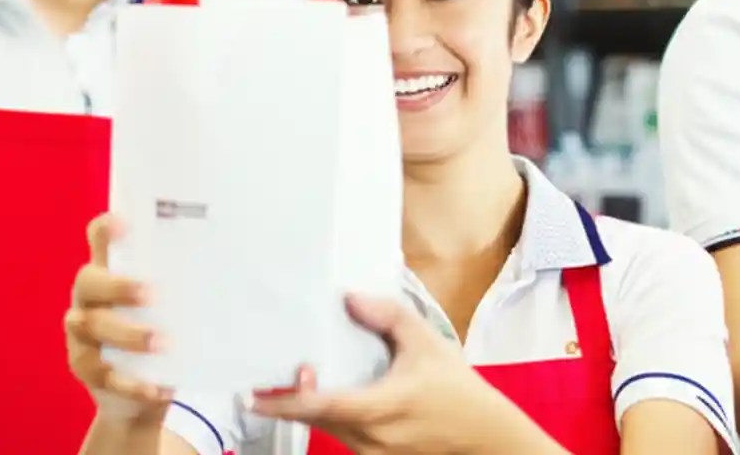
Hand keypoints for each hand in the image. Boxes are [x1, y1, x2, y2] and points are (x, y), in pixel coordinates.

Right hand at [65, 214, 171, 425]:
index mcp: (109, 272)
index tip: (125, 223)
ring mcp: (80, 332)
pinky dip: (130, 382)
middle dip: (119, 286)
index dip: (106, 229)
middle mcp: (88, 296)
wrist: (139, 393)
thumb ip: (183, 287)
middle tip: (154, 294)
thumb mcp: (170, 307)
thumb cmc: (159, 331)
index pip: (99, 240)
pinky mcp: (83, 365)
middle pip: (89, 281)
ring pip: (92, 326)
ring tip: (163, 344)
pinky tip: (156, 388)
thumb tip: (235, 268)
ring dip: (128, 335)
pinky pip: (101, 372)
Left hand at [250, 295, 522, 454]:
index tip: (251, 396)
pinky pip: (347, 438)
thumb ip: (388, 317)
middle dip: (295, 400)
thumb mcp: (426, 344)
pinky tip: (343, 398)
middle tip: (284, 374)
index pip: (318, 408)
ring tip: (310, 382)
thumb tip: (350, 298)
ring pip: (331, 431)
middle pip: (317, 420)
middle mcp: (370, 439)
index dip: (281, 403)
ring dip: (316, 409)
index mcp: (378, 409)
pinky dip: (336, 419)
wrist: (487, 439)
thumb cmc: (458, 392)